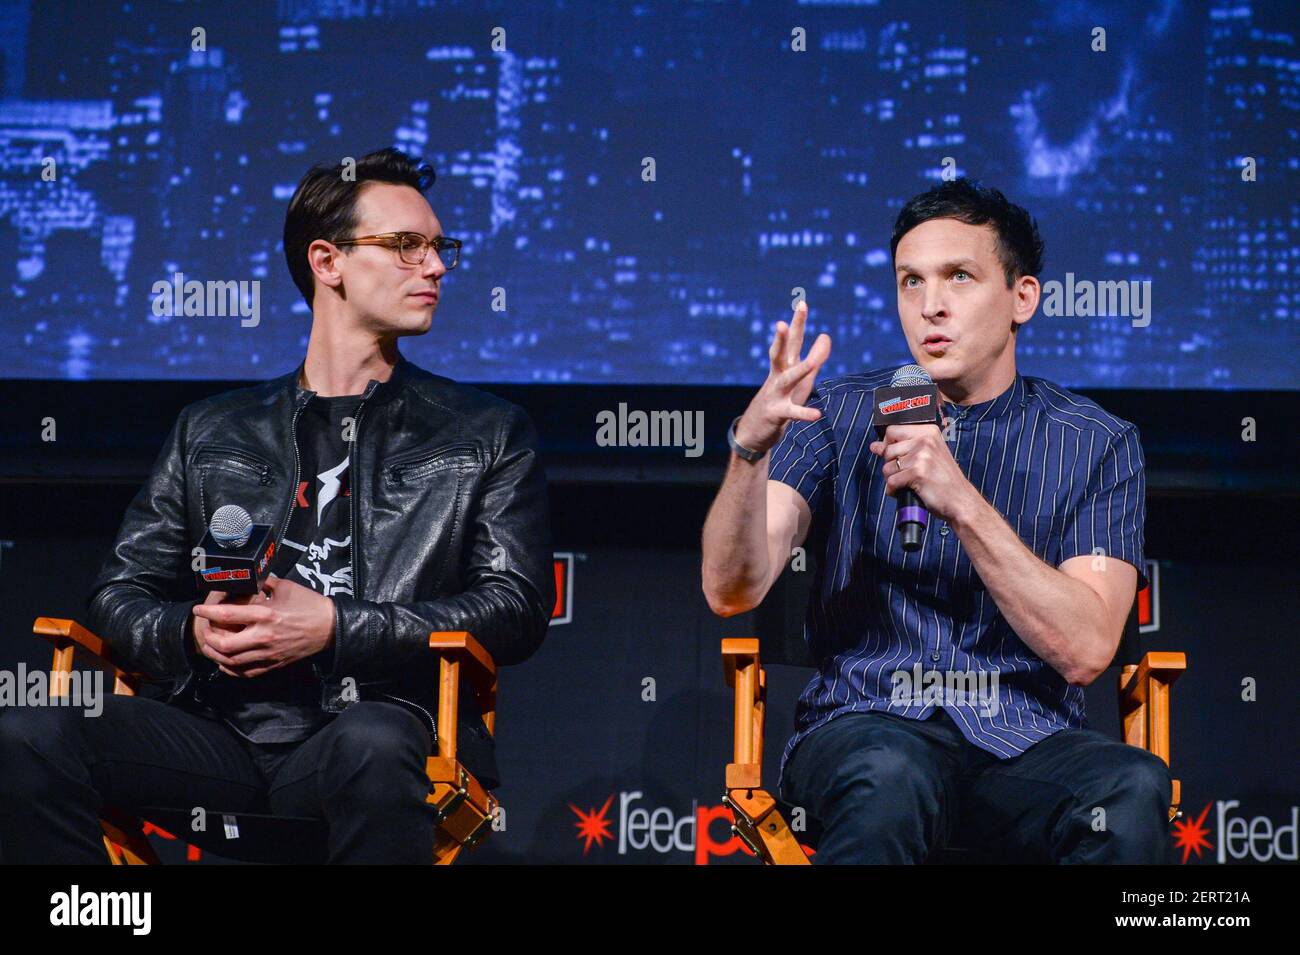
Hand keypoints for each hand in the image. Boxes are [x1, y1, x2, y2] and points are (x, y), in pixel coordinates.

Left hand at [191, 575, 335, 678]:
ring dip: (216, 655)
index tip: (199, 609)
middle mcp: (263, 636)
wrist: (330, 627)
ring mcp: (268, 653)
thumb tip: (250, 577)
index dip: (207, 612)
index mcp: (266, 614)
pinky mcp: (273, 663)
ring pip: (231, 662)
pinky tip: (225, 663)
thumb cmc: (309, 605)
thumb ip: (265, 582)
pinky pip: (246, 672)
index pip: (227, 615)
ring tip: (210, 647)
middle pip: (224, 646)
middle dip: (208, 639)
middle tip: (204, 630)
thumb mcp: (286, 587)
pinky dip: (231, 669)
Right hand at [733, 301, 831, 455]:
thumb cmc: (781, 400)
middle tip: (783, 322)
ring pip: (789, 379)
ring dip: (801, 369)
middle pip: (782, 353)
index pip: (792, 340)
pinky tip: (817, 414)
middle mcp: (778, 376)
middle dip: (784, 338)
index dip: (797, 322)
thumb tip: (826, 335)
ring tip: (813, 361)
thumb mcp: (801, 378)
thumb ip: (815, 358)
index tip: (802, 303)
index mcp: (785, 365)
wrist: (754, 430)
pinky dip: (804, 413)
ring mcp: (776, 393)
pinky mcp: (777, 413)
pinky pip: (793, 412)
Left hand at [868, 419, 979, 523]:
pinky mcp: (917, 473)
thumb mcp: (927, 456)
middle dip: (891, 465)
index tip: (895, 456)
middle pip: (887, 450)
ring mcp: (921, 456)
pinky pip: (891, 481)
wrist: (960, 500)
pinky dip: (894, 490)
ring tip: (908, 483)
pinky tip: (905, 491)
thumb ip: (901, 448)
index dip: (888, 444)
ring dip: (892, 479)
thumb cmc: (944, 480)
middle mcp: (925, 440)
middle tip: (906, 473)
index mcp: (928, 432)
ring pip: (887, 467)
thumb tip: (874, 446)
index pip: (892, 430)